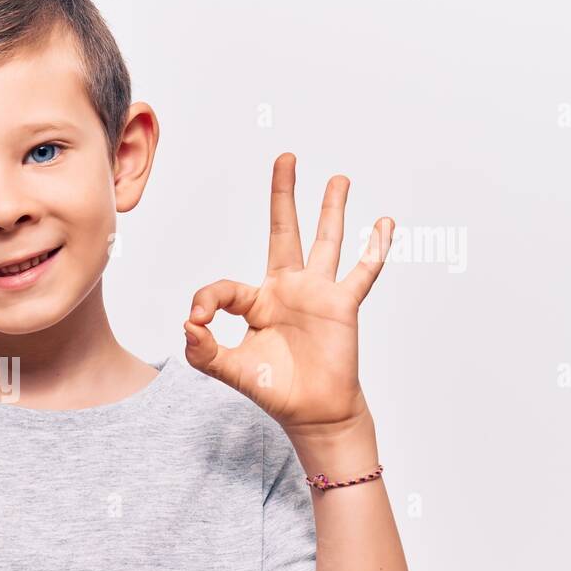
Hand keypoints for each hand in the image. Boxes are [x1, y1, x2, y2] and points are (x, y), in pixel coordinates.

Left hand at [182, 152, 393, 435]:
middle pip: (283, 231)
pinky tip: (384, 223)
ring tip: (339, 178)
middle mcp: (286, 289)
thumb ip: (204, 351)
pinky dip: (375, 248)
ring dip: (332, 209)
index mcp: (255, 303)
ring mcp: (317, 294)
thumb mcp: (230, 371)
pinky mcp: (343, 305)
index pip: (224, 286)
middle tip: (285, 158)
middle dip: (283, 195)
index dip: (206, 300)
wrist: (312, 412)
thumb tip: (186, 324)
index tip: (197, 322)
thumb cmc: (274, 390)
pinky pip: (362, 272)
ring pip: (326, 241)